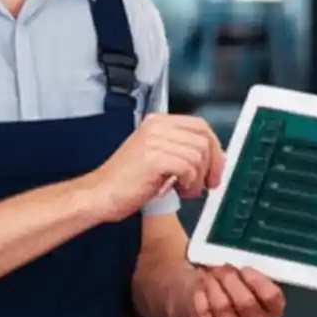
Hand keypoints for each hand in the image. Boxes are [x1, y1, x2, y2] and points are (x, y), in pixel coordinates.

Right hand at [87, 114, 224, 221]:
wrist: (100, 194)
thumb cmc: (126, 181)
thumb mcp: (158, 157)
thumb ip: (181, 151)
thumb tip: (214, 158)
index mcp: (158, 122)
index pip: (200, 125)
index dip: (214, 147)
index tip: (217, 167)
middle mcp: (157, 126)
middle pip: (203, 137)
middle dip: (213, 163)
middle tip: (209, 182)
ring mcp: (154, 140)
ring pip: (198, 153)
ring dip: (198, 177)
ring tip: (185, 189)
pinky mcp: (153, 157)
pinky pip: (187, 166)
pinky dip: (188, 182)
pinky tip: (177, 189)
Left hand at [189, 266, 284, 316]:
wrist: (213, 294)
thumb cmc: (236, 281)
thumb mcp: (250, 274)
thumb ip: (252, 269)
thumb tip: (241, 257)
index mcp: (272, 307)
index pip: (271, 296)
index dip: (256, 280)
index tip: (244, 268)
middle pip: (246, 301)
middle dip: (230, 278)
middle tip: (223, 267)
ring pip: (222, 306)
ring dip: (213, 284)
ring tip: (211, 274)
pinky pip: (204, 311)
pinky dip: (201, 294)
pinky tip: (203, 286)